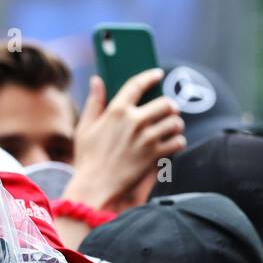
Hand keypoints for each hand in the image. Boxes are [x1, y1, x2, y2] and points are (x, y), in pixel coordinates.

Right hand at [57, 69, 184, 246]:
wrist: (95, 187)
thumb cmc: (88, 159)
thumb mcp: (85, 128)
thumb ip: (94, 103)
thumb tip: (97, 80)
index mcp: (116, 110)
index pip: (138, 84)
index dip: (150, 77)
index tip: (158, 74)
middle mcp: (134, 121)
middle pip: (165, 103)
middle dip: (170, 107)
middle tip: (169, 111)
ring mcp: (146, 138)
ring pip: (175, 122)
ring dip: (175, 125)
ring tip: (171, 129)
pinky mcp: (154, 155)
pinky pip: (177, 142)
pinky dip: (177, 143)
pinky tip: (172, 144)